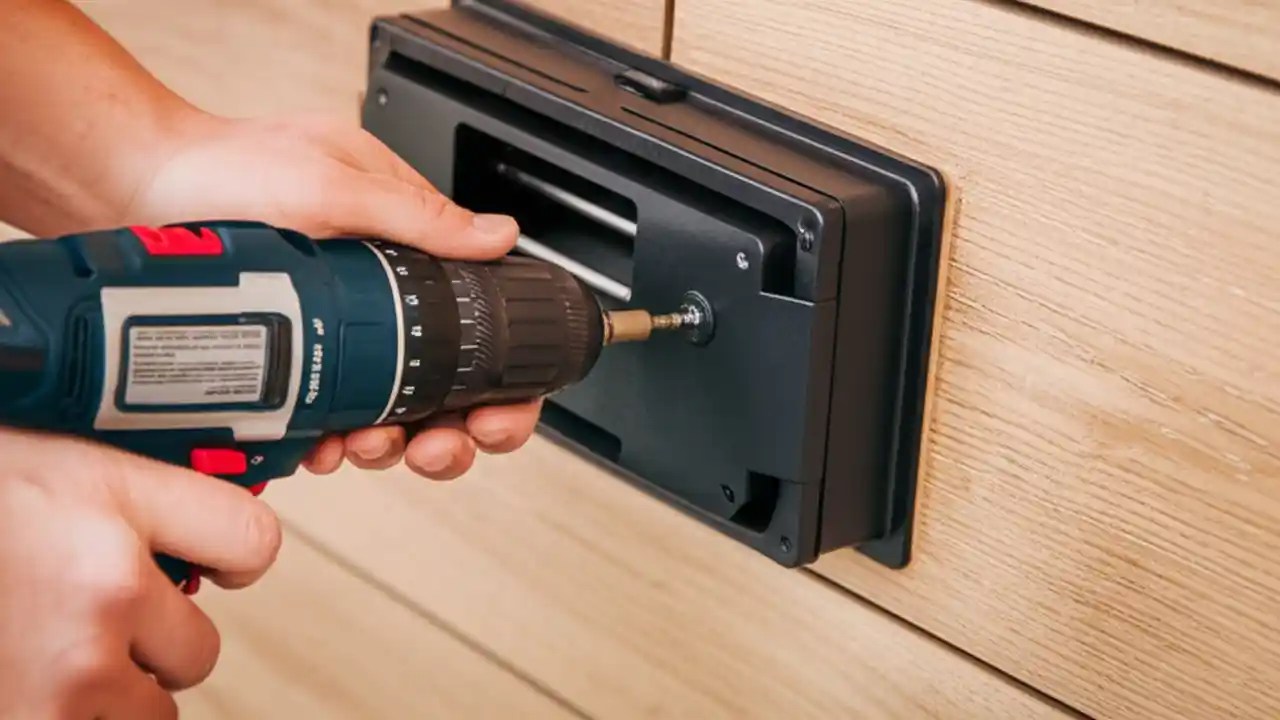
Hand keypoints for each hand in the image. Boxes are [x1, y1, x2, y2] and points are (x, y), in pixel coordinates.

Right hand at [0, 428, 281, 718]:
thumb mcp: (58, 464)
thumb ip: (145, 492)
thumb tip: (209, 519)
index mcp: (113, 498)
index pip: (253, 539)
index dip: (236, 558)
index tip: (219, 567)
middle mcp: (106, 589)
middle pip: (200, 650)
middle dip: (157, 638)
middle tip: (95, 611)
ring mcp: (73, 670)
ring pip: (151, 706)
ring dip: (113, 686)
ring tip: (52, 640)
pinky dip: (72, 710)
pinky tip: (30, 667)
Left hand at [122, 112, 542, 479]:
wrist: (131, 188)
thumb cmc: (225, 166)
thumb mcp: (333, 182)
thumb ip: (419, 217)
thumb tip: (498, 236)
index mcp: (408, 248)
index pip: (484, 328)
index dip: (505, 385)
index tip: (494, 417)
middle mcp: (381, 298)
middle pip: (449, 390)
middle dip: (453, 433)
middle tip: (437, 447)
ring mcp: (338, 337)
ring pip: (394, 415)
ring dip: (394, 444)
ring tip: (372, 442)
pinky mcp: (292, 366)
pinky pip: (330, 419)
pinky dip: (335, 441)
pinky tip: (324, 443)